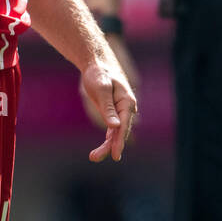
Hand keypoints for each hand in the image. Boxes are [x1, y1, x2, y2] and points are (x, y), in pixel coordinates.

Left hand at [79, 48, 137, 162]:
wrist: (96, 63)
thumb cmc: (98, 74)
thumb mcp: (102, 89)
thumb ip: (108, 108)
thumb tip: (115, 127)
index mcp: (127, 102)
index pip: (124, 126)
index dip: (119, 142)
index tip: (115, 155)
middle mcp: (126, 108)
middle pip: (120, 132)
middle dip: (110, 147)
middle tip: (94, 157)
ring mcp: (120, 111)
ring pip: (116, 133)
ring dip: (107, 145)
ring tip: (94, 157)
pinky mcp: (113, 112)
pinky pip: (112, 130)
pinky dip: (107, 139)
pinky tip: (100, 150)